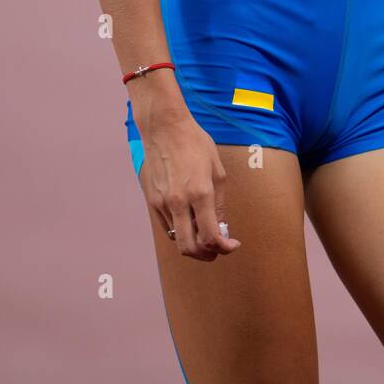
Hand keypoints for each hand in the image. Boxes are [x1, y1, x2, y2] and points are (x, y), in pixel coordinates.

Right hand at [136, 112, 242, 261]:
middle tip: (218, 249)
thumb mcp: (217, 170)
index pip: (211, 236)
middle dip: (206, 255)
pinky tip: (189, 220)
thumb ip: (219, 202)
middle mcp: (178, 202)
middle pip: (189, 248)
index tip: (232, 244)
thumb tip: (221, 226)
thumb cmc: (194, 143)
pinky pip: (166, 226)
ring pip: (176, 239)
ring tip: (205, 232)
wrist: (164, 128)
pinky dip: (180, 230)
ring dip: (193, 242)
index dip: (224, 247)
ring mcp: (162, 203)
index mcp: (200, 193)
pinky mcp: (152, 200)